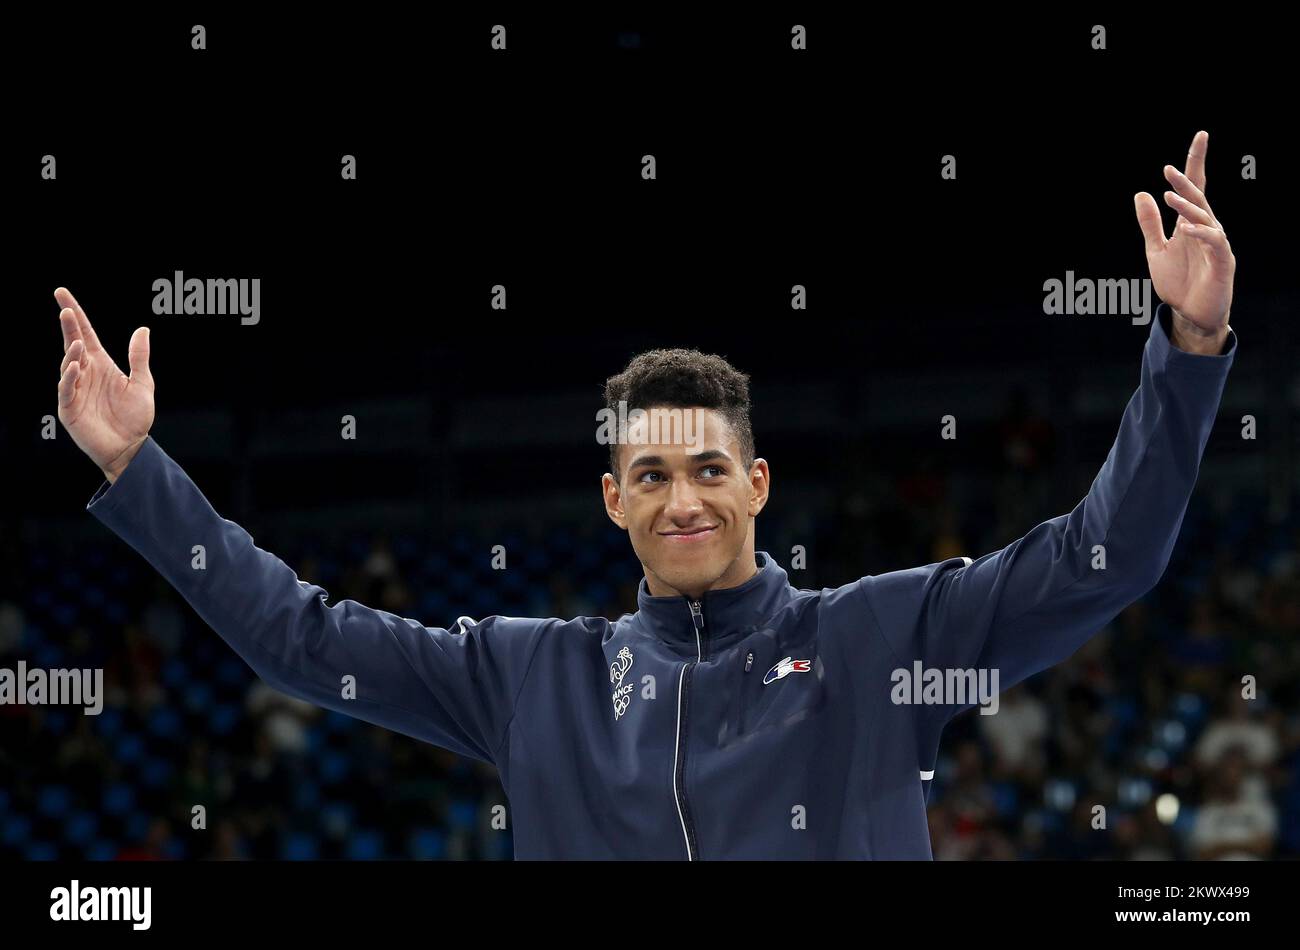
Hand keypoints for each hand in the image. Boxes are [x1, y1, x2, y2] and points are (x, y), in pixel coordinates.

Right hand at [54, 287, 154, 481]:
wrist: (131, 446)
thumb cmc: (135, 417)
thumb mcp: (142, 383)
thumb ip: (139, 357)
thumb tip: (142, 329)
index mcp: (101, 365)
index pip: (85, 334)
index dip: (75, 315)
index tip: (62, 295)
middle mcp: (85, 374)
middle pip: (73, 344)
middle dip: (68, 327)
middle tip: (64, 309)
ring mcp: (75, 390)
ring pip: (68, 366)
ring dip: (72, 353)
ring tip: (77, 343)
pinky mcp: (70, 408)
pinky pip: (67, 390)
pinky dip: (69, 378)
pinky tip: (75, 367)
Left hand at [1133, 130, 1235, 349]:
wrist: (1191, 314)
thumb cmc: (1179, 282)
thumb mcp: (1156, 250)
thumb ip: (1150, 223)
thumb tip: (1141, 193)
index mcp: (1191, 223)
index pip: (1195, 187)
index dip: (1195, 162)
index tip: (1200, 136)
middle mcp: (1206, 229)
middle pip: (1200, 198)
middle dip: (1186, 183)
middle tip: (1168, 170)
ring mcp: (1216, 244)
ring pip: (1206, 218)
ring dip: (1189, 207)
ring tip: (1169, 196)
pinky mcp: (1222, 262)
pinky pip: (1215, 242)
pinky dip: (1201, 233)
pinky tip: (1185, 228)